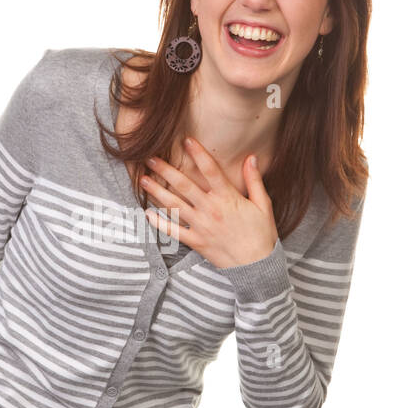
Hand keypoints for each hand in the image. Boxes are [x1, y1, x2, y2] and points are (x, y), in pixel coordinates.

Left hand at [139, 136, 278, 269]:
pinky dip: (160, 223)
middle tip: (150, 158)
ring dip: (157, 191)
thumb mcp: (263, 205)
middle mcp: (211, 209)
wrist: (257, 266)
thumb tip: (251, 157)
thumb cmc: (262, 234)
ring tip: (143, 179)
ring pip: (175, 205)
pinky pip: (174, 231)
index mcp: (228, 198)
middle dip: (166, 170)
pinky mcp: (196, 241)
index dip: (198, 154)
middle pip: (185, 185)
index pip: (210, 170)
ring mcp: (201, 226)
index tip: (186, 140)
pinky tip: (147, 213)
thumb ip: (254, 180)